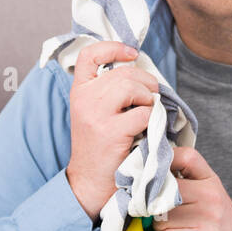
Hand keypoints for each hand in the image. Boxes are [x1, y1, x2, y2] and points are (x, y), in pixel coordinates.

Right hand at [65, 41, 161, 219]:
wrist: (90, 182)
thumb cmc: (99, 147)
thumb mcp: (94, 113)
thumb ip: (108, 92)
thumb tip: (141, 72)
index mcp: (79, 91)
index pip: (89, 55)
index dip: (113, 48)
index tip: (132, 53)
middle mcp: (84, 99)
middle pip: (123, 73)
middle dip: (146, 82)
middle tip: (152, 96)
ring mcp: (96, 115)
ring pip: (132, 88)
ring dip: (148, 99)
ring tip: (148, 113)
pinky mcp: (111, 132)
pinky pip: (143, 113)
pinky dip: (152, 120)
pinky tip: (146, 130)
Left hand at [150, 146, 231, 230]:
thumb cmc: (220, 226)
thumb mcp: (210, 195)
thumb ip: (187, 182)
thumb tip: (149, 175)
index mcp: (211, 181)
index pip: (186, 156)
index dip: (166, 161)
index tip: (155, 172)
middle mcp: (211, 195)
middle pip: (163, 191)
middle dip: (156, 206)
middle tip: (165, 215)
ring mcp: (208, 218)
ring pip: (160, 217)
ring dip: (161, 228)